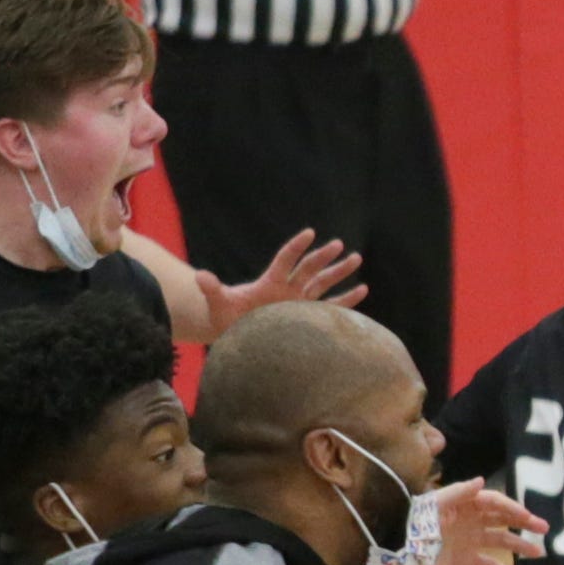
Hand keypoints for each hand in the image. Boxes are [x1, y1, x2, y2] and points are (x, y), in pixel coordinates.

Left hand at [193, 229, 367, 339]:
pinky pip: (330, 306)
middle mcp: (288, 288)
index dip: (296, 247)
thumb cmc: (225, 317)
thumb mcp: (218, 304)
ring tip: (356, 258)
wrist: (235, 331)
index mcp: (270, 282)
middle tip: (338, 244)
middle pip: (308, 268)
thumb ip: (212, 289)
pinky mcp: (307, 316)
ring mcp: (300, 301)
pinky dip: (346, 300)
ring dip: (339, 271)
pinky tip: (362, 290)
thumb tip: (200, 276)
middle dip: (323, 256)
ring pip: (323, 282)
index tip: (310, 233)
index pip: (285, 260)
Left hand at [425, 481, 549, 564]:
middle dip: (523, 522)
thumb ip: (457, 493)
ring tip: (539, 553)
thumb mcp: (433, 506)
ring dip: (520, 545)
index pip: (493, 502)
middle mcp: (470, 520)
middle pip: (502, 519)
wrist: (397, 557)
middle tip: (543, 529)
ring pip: (500, 541)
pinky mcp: (465, 561)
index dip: (512, 508)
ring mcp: (469, 541)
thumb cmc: (413, 527)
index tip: (528, 517)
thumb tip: (482, 480)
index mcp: (463, 504)